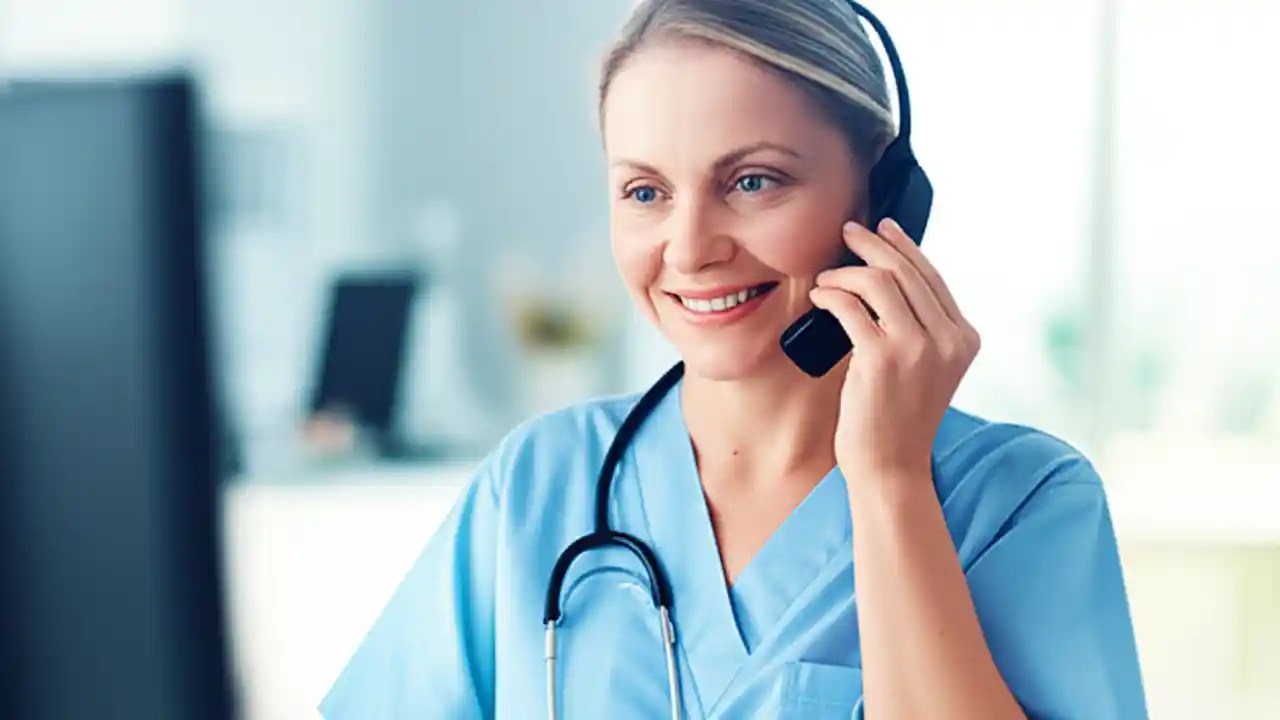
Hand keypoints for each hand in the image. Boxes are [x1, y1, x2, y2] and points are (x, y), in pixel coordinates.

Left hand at [809, 218, 980, 482]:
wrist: (891, 467)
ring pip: (878, 281)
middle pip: (906, 271)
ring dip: (846, 272)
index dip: (904, 246)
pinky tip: (820, 297)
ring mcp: (917, 348)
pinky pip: (849, 307)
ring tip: (827, 279)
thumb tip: (886, 277)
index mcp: (964, 339)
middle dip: (873, 244)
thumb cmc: (898, 419)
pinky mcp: (881, 359)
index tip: (882, 228)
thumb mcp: (925, 368)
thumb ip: (920, 328)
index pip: (932, 277)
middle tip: (848, 231)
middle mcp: (948, 340)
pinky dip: (830, 296)